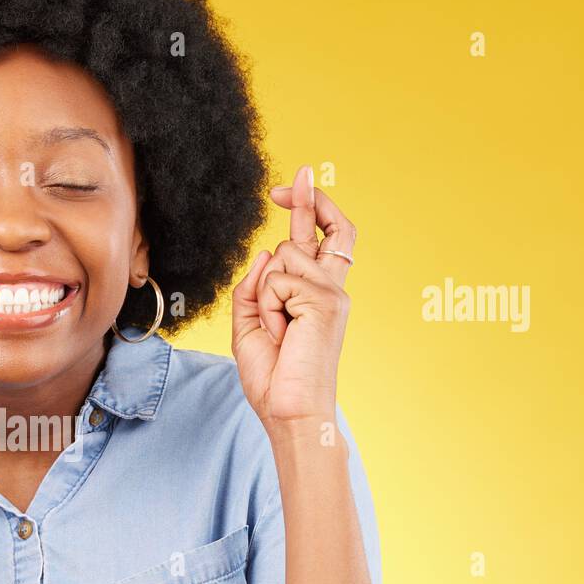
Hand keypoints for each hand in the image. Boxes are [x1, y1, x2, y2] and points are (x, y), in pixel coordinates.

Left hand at [230, 163, 357, 429]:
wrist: (291, 413)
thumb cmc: (274, 379)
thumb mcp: (250, 327)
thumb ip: (254, 289)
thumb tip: (265, 251)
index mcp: (317, 295)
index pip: (324, 240)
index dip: (312, 207)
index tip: (295, 181)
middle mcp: (332, 288)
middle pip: (324, 227)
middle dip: (304, 198)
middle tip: (300, 171)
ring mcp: (332, 292)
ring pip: (282, 256)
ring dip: (266, 294)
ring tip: (278, 331)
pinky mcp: (326, 299)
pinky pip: (278, 279)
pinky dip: (269, 306)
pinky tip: (284, 333)